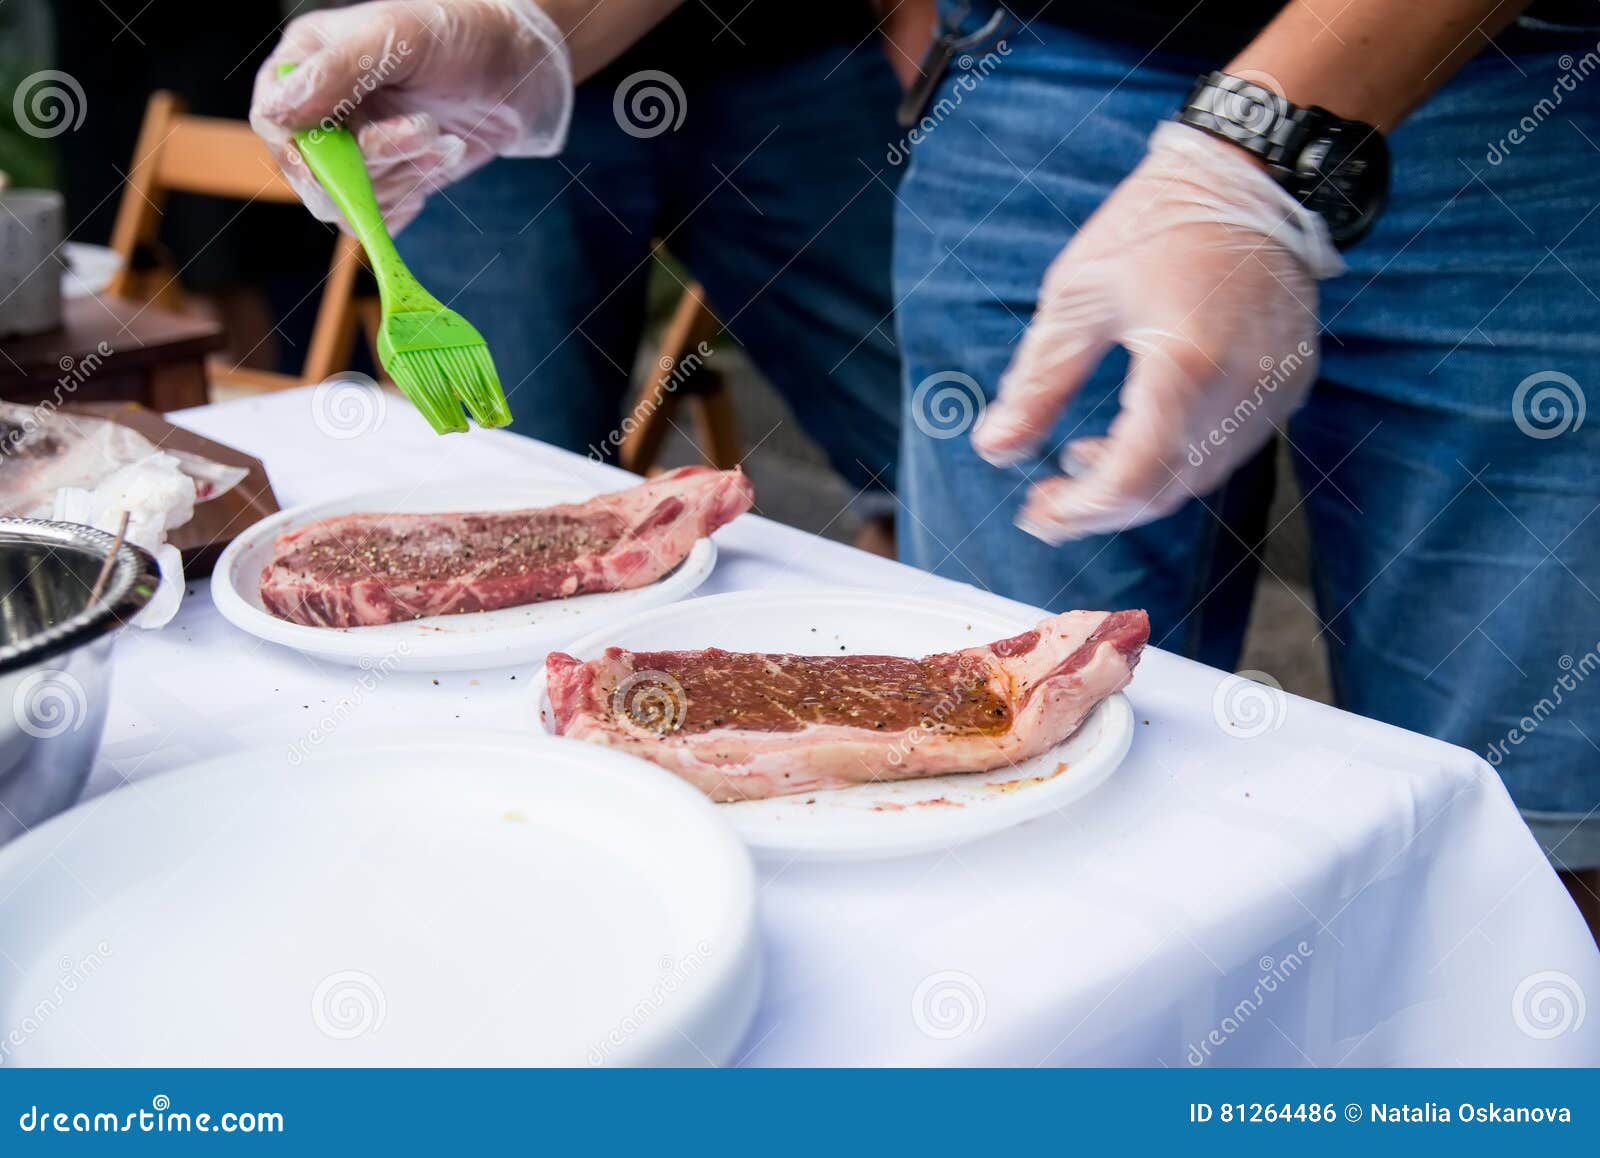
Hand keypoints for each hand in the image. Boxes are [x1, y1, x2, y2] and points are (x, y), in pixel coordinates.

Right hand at [250, 0, 572, 231]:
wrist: (516, 66)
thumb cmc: (457, 35)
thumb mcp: (398, 36)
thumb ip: (337, 71)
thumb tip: (277, 117)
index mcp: (307, 64)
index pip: (273, 124)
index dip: (299, 154)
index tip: (340, 162)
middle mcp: (322, 111)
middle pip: (313, 174)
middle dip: (374, 162)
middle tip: (426, 130)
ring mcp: (355, 150)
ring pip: (350, 200)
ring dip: (405, 175)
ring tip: (444, 138)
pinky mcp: (389, 179)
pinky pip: (379, 217)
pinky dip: (410, 200)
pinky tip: (439, 161)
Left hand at [972, 122, 1344, 541]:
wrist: (1250, 173)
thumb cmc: (1156, 222)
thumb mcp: (1077, 297)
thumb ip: (1037, 383)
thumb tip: (994, 450)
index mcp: (1184, 363)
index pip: (1132, 477)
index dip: (1080, 510)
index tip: (1037, 513)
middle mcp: (1242, 388)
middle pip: (1165, 490)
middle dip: (1099, 508)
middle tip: (1048, 503)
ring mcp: (1274, 389)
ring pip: (1198, 478)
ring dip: (1136, 485)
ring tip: (1079, 460)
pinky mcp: (1290, 384)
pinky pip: (1228, 448)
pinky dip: (1176, 459)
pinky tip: (1134, 435)